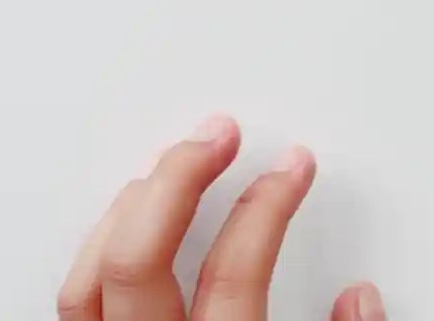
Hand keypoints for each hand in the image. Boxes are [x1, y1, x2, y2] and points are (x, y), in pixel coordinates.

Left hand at [57, 116, 386, 320]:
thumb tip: (358, 299)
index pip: (234, 273)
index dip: (267, 207)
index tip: (291, 168)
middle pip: (137, 257)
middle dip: (181, 178)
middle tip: (219, 134)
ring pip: (88, 275)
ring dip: (132, 206)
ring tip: (174, 164)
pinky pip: (75, 297)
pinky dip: (100, 245)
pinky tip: (129, 220)